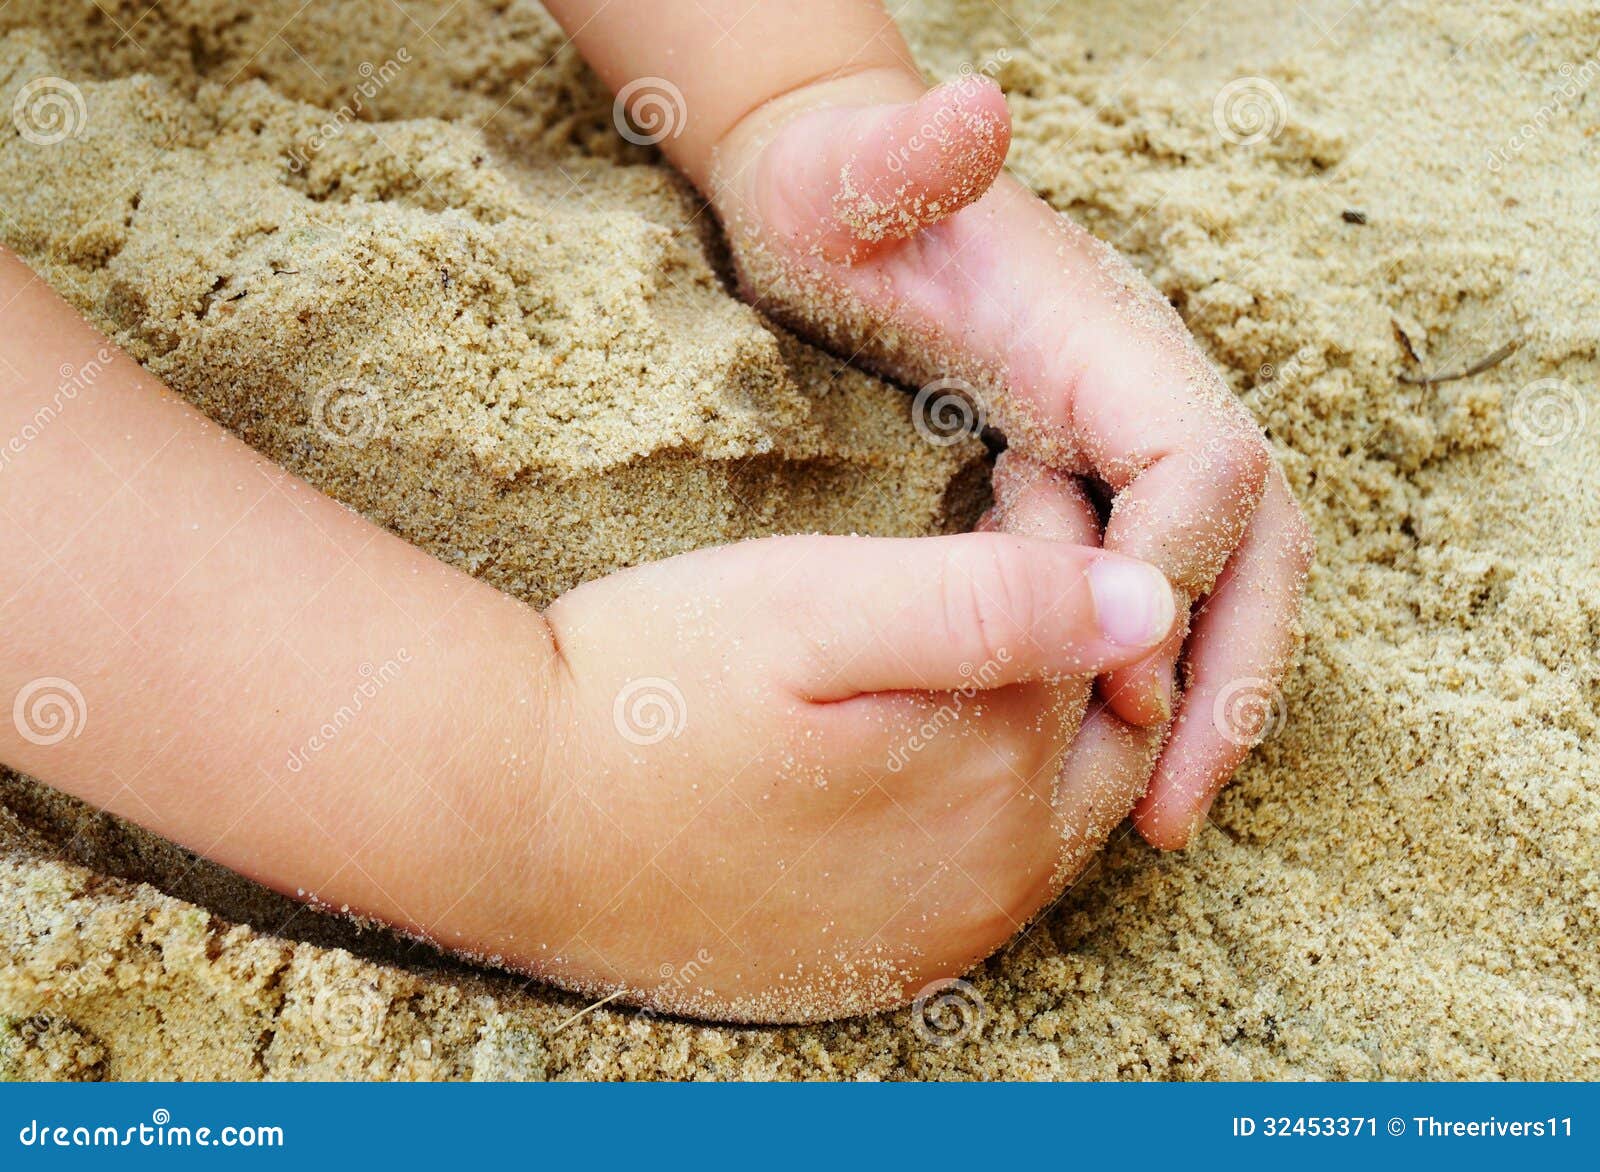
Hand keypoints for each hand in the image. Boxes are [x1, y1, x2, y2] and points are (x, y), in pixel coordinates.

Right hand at [519, 529, 1174, 1020]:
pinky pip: (988, 873)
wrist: (512, 817)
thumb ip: (992, 604)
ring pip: (1057, 808)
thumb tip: (1152, 600)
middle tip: (1011, 541)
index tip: (1010, 472)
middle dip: (1081, 632)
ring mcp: (941, 934)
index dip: (1068, 539)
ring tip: (980, 630)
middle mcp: (993, 879)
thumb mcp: (817, 609)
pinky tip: (940, 741)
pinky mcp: (884, 959)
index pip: (1097, 638)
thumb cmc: (652, 691)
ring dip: (1048, 714)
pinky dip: (996, 797)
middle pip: (1103, 734)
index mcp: (996, 779)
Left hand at [709, 68, 1313, 847]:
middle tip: (1171, 810)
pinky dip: (1163, 676)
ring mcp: (1127, 439)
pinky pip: (1165, 590)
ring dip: (1214, 701)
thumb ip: (906, 160)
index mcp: (1106, 336)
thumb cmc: (839, 201)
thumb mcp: (850, 181)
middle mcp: (1142, 391)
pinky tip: (1111, 762)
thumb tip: (969, 114)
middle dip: (1233, 673)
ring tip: (1157, 823)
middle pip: (1257, 539)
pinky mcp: (1096, 479)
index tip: (1118, 678)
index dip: (1178, 571)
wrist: (839, 201)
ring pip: (1231, 580)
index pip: (1206, 459)